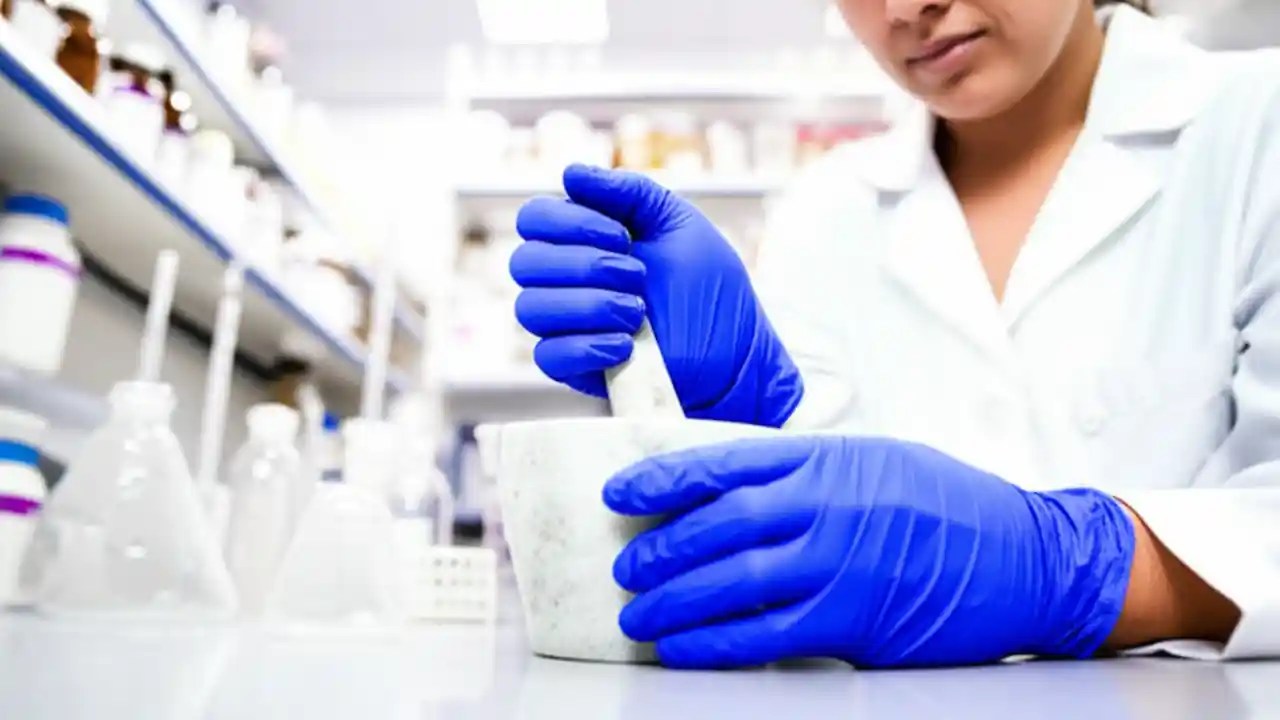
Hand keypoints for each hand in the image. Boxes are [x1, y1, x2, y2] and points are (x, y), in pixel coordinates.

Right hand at [509, 164, 801, 426]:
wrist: (734, 353)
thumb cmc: (707, 287)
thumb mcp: (677, 223)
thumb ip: (629, 192)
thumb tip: (570, 173)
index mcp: (581, 239)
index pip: (534, 218)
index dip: (569, 222)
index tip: (622, 236)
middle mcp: (563, 280)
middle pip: (524, 262)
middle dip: (584, 265)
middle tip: (638, 275)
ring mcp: (565, 325)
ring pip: (530, 308)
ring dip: (589, 305)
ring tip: (637, 312)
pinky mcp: (573, 368)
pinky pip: (547, 356)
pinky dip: (586, 346)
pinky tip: (626, 345)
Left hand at [604, 436, 1135, 668]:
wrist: (1026, 556)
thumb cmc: (951, 504)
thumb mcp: (874, 460)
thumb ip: (806, 470)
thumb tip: (734, 486)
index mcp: (825, 459)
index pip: (721, 461)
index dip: (661, 479)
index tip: (622, 493)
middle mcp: (824, 506)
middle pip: (715, 526)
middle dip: (658, 549)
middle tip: (625, 566)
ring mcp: (838, 564)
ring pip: (731, 583)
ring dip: (673, 601)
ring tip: (638, 612)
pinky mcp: (852, 620)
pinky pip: (765, 634)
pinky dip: (715, 643)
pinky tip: (684, 646)